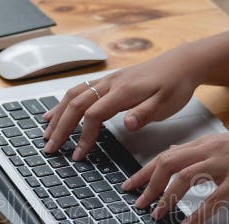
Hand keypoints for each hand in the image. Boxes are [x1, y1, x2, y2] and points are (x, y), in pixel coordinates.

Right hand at [42, 45, 206, 159]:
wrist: (182, 64)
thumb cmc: (175, 85)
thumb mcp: (167, 104)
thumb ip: (145, 114)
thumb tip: (127, 123)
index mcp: (123, 91)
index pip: (94, 115)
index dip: (83, 136)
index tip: (78, 154)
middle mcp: (110, 83)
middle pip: (76, 104)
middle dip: (60, 127)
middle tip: (49, 148)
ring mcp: (108, 81)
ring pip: (74, 95)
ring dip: (58, 115)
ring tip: (46, 133)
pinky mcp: (109, 81)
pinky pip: (80, 90)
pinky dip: (64, 103)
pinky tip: (55, 112)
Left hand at [122, 125, 228, 223]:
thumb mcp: (226, 144)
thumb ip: (200, 151)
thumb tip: (176, 153)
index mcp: (206, 144)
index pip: (166, 155)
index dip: (144, 172)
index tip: (130, 186)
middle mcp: (211, 150)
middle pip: (168, 164)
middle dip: (148, 185)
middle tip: (138, 203)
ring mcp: (225, 164)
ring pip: (185, 178)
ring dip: (167, 198)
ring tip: (159, 214)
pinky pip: (213, 199)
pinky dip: (197, 214)